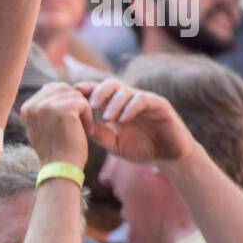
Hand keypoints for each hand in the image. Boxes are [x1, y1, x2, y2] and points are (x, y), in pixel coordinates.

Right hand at [20, 82, 91, 167]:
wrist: (60, 168)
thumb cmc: (56, 151)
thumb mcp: (42, 127)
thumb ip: (43, 107)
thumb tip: (49, 86)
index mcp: (27, 107)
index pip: (51, 89)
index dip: (65, 103)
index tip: (68, 124)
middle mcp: (33, 104)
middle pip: (63, 88)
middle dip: (75, 104)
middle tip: (78, 125)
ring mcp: (47, 106)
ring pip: (75, 95)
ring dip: (83, 111)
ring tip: (82, 130)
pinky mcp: (63, 109)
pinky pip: (84, 103)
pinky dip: (89, 117)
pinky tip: (87, 132)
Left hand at [75, 79, 193, 165]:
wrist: (168, 158)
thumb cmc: (141, 150)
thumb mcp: (114, 144)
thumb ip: (99, 134)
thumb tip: (79, 125)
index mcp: (116, 106)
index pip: (99, 91)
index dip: (86, 90)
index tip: (73, 96)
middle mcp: (129, 100)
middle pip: (110, 84)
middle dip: (98, 92)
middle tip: (91, 106)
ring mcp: (144, 100)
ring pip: (125, 91)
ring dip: (114, 103)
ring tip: (107, 119)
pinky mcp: (159, 105)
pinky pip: (143, 99)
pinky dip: (131, 108)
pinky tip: (123, 120)